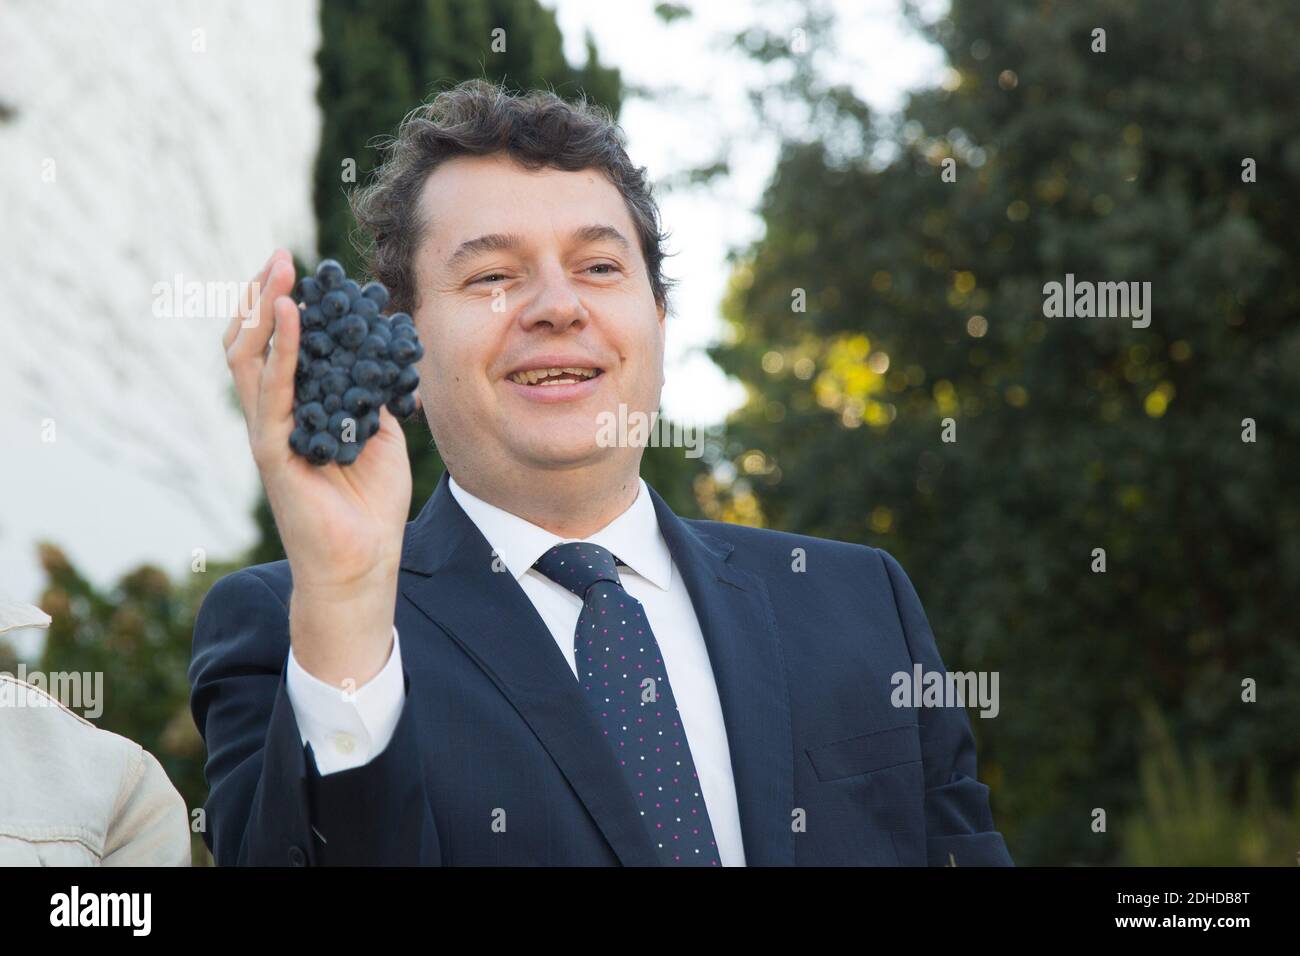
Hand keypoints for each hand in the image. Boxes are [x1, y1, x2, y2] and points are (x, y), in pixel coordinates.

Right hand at [223, 249, 412, 685]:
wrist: (365, 562)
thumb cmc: (370, 506)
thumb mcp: (382, 436)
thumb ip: (373, 397)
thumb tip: (385, 362)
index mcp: (299, 411)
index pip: (283, 347)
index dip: (289, 307)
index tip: (308, 270)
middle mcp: (276, 416)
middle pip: (255, 343)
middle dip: (264, 296)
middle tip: (281, 256)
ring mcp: (270, 433)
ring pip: (252, 359)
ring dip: (263, 310)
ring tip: (276, 271)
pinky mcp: (273, 452)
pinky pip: (272, 392)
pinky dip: (282, 351)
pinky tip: (290, 317)